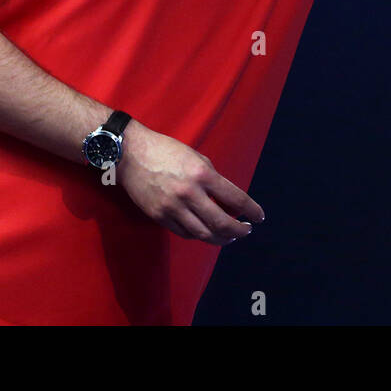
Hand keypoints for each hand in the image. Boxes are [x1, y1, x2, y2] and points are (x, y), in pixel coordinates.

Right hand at [117, 121, 264, 243]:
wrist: (131, 153)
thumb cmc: (166, 151)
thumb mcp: (197, 158)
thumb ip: (214, 180)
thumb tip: (230, 203)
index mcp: (202, 174)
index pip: (236, 199)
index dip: (252, 211)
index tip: (259, 217)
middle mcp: (189, 193)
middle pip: (222, 223)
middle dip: (239, 231)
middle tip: (245, 230)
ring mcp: (173, 207)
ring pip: (203, 234)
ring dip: (221, 238)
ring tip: (229, 237)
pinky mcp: (159, 216)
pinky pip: (185, 233)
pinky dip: (199, 235)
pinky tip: (206, 232)